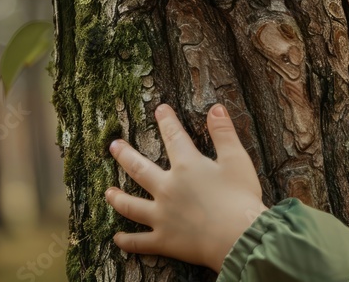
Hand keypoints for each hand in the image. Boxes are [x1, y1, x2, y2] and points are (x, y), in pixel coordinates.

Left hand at [105, 103, 267, 271]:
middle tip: (113, 146)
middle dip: (125, 155)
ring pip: (131, 205)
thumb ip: (224, 133)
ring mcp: (162, 216)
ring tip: (107, 192)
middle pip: (139, 169)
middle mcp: (167, 189)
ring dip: (117, 198)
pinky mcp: (164, 240)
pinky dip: (126, 241)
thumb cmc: (241, 198)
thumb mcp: (237, 160)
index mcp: (187, 167)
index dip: (167, 121)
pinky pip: (139, 242)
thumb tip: (216, 108)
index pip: (174, 137)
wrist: (239, 237)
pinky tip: (117, 238)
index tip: (160, 110)